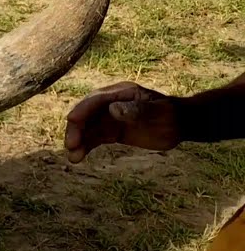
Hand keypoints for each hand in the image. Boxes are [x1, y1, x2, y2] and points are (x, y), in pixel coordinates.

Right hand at [64, 82, 181, 162]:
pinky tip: (78, 157)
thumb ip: (136, 110)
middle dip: (77, 129)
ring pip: (87, 128)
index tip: (72, 121)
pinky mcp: (111, 131)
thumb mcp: (157, 112)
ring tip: (73, 157)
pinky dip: (85, 146)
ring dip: (78, 141)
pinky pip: (94, 138)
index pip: (96, 100)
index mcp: (120, 93)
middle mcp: (110, 103)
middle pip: (86, 115)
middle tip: (71, 145)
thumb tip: (112, 110)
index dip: (83, 110)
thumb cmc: (170, 115)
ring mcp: (109, 118)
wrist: (179, 125)